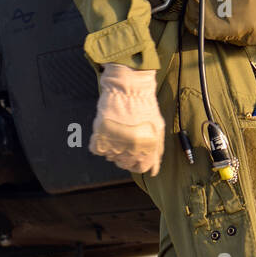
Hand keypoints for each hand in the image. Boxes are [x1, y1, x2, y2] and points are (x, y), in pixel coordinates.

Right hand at [89, 63, 164, 177]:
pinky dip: (101, 143)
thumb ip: (157, 150)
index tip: (136, 157)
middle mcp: (131, 148)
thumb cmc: (145, 106)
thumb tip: (154, 169)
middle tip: (126, 141)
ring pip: (111, 157)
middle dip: (126, 156)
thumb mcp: (158, 128)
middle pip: (125, 164)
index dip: (139, 163)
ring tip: (118, 132)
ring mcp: (115, 143)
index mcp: (147, 148)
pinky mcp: (100, 135)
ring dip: (114, 148)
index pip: (141, 168)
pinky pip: (97, 149)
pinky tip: (108, 132)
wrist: (128, 87)